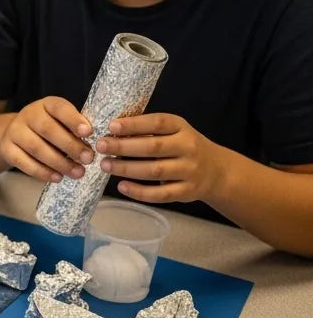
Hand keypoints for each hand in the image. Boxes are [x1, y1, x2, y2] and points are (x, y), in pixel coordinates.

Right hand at [0, 97, 94, 182]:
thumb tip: (96, 143)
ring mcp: (15, 132)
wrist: (14, 134)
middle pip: (47, 129)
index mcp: (46, 105)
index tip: (89, 132)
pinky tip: (57, 178)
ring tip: (78, 172)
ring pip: (36, 148)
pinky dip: (42, 172)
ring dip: (59, 162)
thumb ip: (75, 128)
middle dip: (70, 145)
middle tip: (88, 159)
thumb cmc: (48, 128)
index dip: (73, 120)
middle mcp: (28, 115)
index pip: (59, 108)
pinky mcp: (7, 149)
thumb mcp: (60, 121)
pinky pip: (23, 162)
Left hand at [97, 114, 225, 202]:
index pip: (158, 123)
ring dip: (127, 168)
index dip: (134, 124)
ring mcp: (189, 171)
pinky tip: (122, 187)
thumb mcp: (173, 132)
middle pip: (153, 147)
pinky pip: (161, 194)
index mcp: (181, 128)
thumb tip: (113, 132)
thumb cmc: (183, 147)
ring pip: (154, 171)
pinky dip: (139, 192)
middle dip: (123, 147)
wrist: (217, 172)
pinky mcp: (187, 192)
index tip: (111, 126)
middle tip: (101, 146)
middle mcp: (188, 148)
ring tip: (105, 165)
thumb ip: (148, 131)